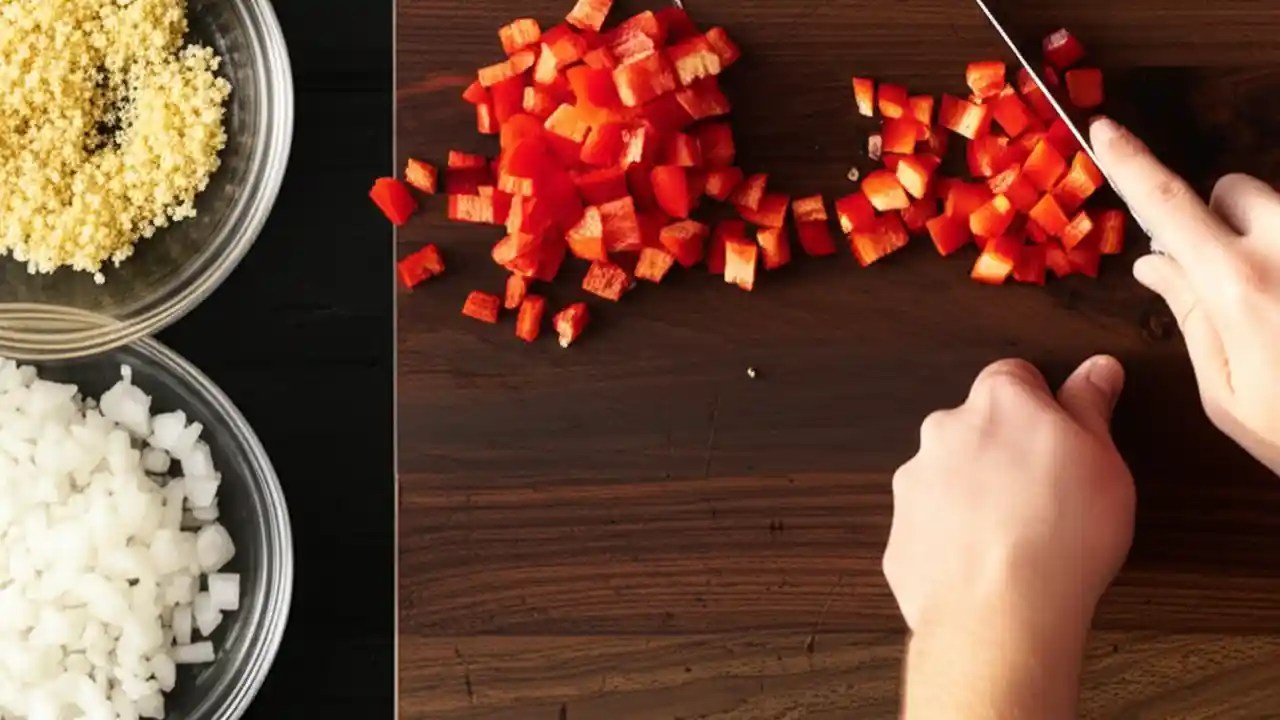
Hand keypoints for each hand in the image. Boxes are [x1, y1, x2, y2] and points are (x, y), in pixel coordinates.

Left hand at [884, 357, 1133, 718]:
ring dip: (975, 496)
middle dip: (1005, 453)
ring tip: (1016, 539)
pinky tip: (986, 567)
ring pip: (948, 477)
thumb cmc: (1061, 537)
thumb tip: (1097, 370)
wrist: (1000, 614)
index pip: (1015, 377)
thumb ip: (1091, 406)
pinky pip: (930, 528)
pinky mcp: (900, 535)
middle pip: (977, 428)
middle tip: (1045, 495)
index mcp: (998, 404)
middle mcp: (944, 432)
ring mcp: (914, 485)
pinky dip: (953, 541)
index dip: (1042, 406)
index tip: (1061, 436)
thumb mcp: (1103, 462)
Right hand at [1093, 118, 1279, 474]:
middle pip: (1233, 191)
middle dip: (1218, 221)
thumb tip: (1152, 262)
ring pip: (1277, 210)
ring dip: (1265, 240)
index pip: (1170, 205)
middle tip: (1224, 283)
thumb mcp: (1226, 394)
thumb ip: (1188, 315)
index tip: (1105, 129)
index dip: (1131, 164)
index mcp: (1241, 286)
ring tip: (1278, 308)